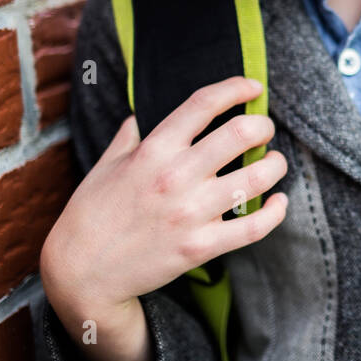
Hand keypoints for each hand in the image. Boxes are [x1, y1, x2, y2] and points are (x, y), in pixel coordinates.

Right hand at [41, 76, 288, 317]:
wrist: (81, 273)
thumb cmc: (92, 214)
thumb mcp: (106, 164)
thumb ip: (130, 135)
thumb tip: (145, 112)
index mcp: (153, 150)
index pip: (204, 103)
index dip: (235, 88)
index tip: (252, 87)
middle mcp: (175, 176)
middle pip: (241, 133)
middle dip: (263, 126)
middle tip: (264, 130)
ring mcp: (191, 213)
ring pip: (257, 177)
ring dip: (275, 164)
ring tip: (274, 162)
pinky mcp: (201, 247)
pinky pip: (254, 226)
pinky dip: (276, 211)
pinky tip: (280, 201)